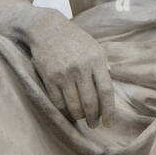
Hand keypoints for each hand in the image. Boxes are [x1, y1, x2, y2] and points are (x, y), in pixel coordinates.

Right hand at [24, 11, 114, 126]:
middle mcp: (81, 68)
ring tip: (82, 119)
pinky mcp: (49, 78)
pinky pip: (58, 102)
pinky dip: (64, 111)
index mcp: (96, 60)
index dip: (109, 111)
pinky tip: (69, 113)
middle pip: (90, 102)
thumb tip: (109, 88)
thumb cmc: (74, 40)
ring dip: (80, 117)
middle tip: (94, 125)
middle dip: (94, 118)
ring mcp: (64, 74)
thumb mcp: (94, 48)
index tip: (109, 123)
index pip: (106, 91)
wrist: (46, 28)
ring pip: (74, 105)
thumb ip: (103, 67)